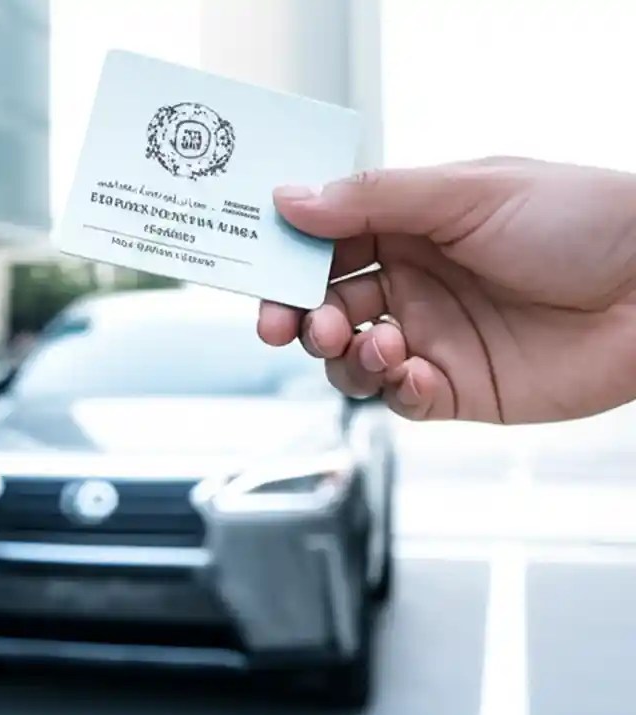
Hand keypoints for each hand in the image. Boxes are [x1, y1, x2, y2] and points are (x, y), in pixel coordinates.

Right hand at [257, 157, 635, 423]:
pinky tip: (409, 368)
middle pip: (323, 305)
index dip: (284, 259)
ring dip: (339, 354)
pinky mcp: (459, 387)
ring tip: (365, 342)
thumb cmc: (582, 219)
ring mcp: (433, 336)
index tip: (255, 270)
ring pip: (349, 357)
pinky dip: (389, 388)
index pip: (323, 243)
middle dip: (297, 317)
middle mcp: (413, 281)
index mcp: (408, 227)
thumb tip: (290, 200)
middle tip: (289, 324)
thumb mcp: (466, 192)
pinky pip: (399, 398)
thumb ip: (372, 200)